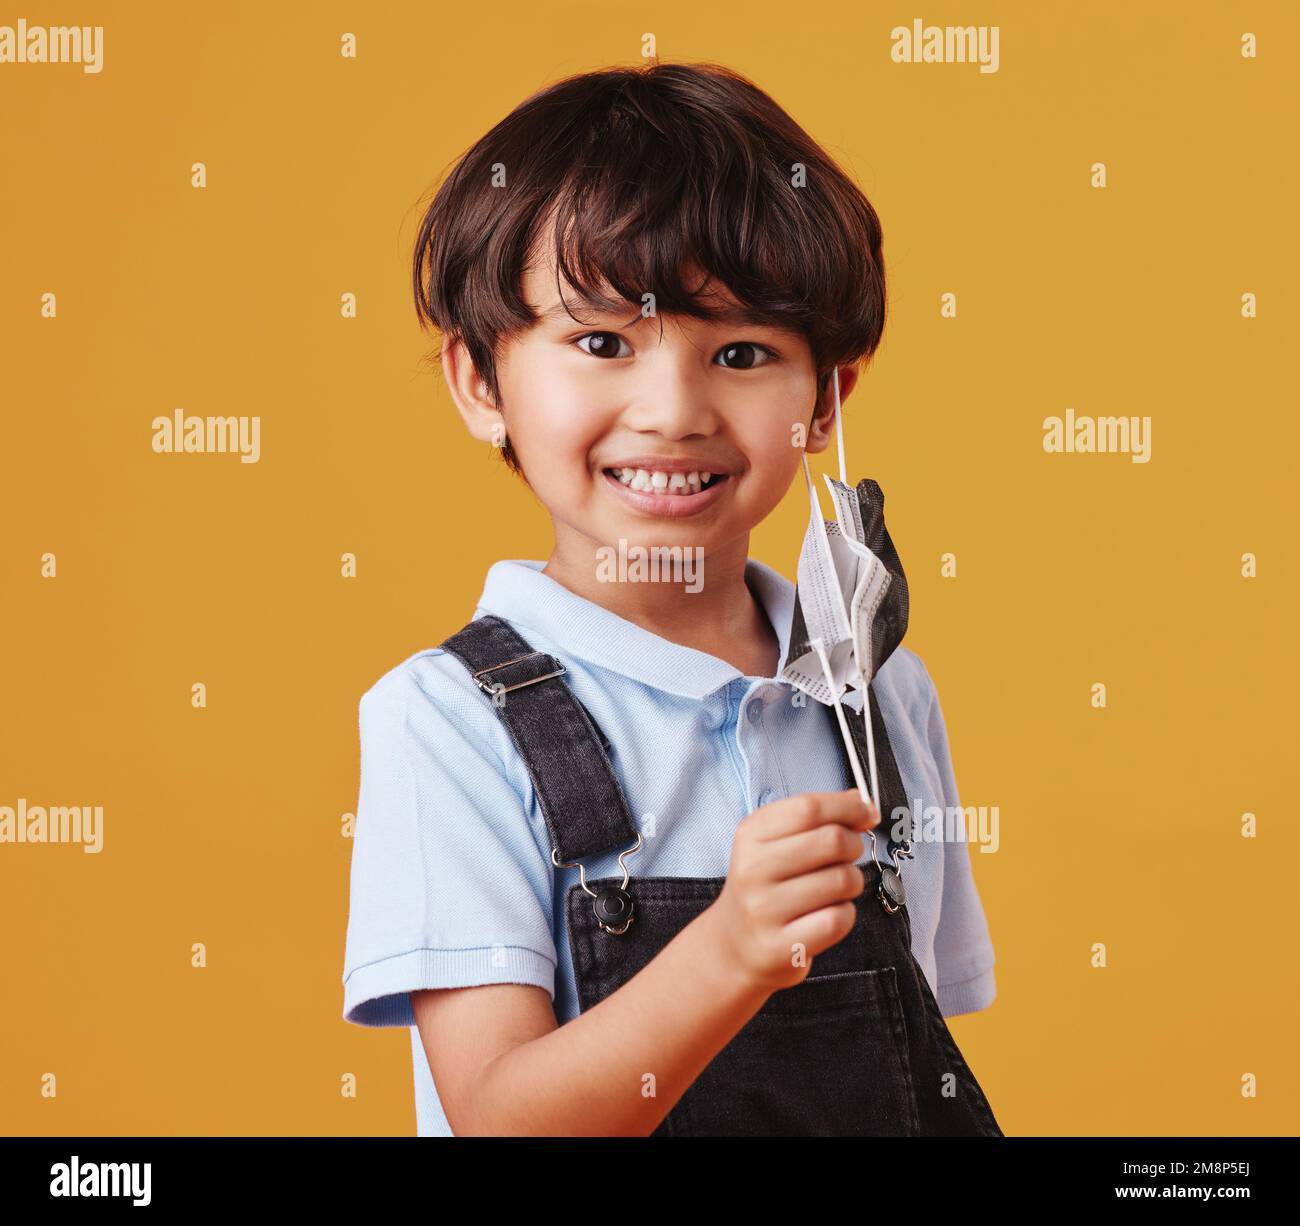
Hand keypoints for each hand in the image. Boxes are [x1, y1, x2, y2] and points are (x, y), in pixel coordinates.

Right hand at [704, 789, 879, 993]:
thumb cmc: (767, 886)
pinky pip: (839, 919)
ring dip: (851, 882)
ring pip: (842, 880)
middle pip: (832, 840)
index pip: (809, 808)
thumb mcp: (776, 843)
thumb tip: (863, 803)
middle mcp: (752, 869)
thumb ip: (817, 819)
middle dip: (854, 845)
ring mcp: (764, 910)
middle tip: (849, 854)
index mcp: (751, 835)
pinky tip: (827, 914)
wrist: (734, 945)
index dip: (848, 807)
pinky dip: (845, 914)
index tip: (867, 813)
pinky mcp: (781, 946)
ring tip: (834, 889)